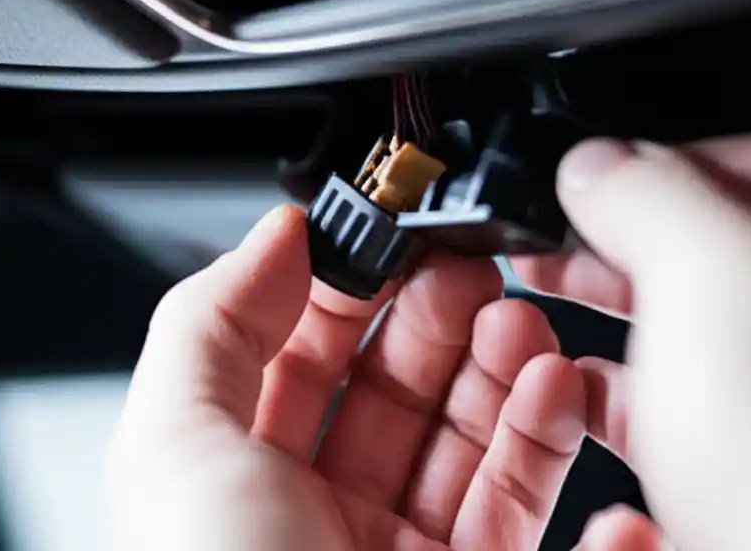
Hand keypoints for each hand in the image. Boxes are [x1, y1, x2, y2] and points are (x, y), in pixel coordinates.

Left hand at [108, 206, 657, 549]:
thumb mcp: (173, 450)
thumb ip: (211, 322)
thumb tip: (277, 230)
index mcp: (243, 484)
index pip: (308, 360)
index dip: (355, 291)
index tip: (401, 236)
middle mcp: (326, 526)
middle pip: (404, 397)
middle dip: (447, 328)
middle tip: (486, 274)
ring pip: (479, 453)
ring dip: (516, 386)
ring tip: (536, 337)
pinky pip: (537, 530)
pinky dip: (570, 474)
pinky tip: (577, 420)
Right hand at [515, 127, 750, 550]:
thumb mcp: (714, 277)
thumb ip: (647, 195)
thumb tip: (601, 167)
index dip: (671, 166)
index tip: (601, 191)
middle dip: (652, 262)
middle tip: (579, 266)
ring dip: (660, 342)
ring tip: (583, 349)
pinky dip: (693, 413)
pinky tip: (630, 422)